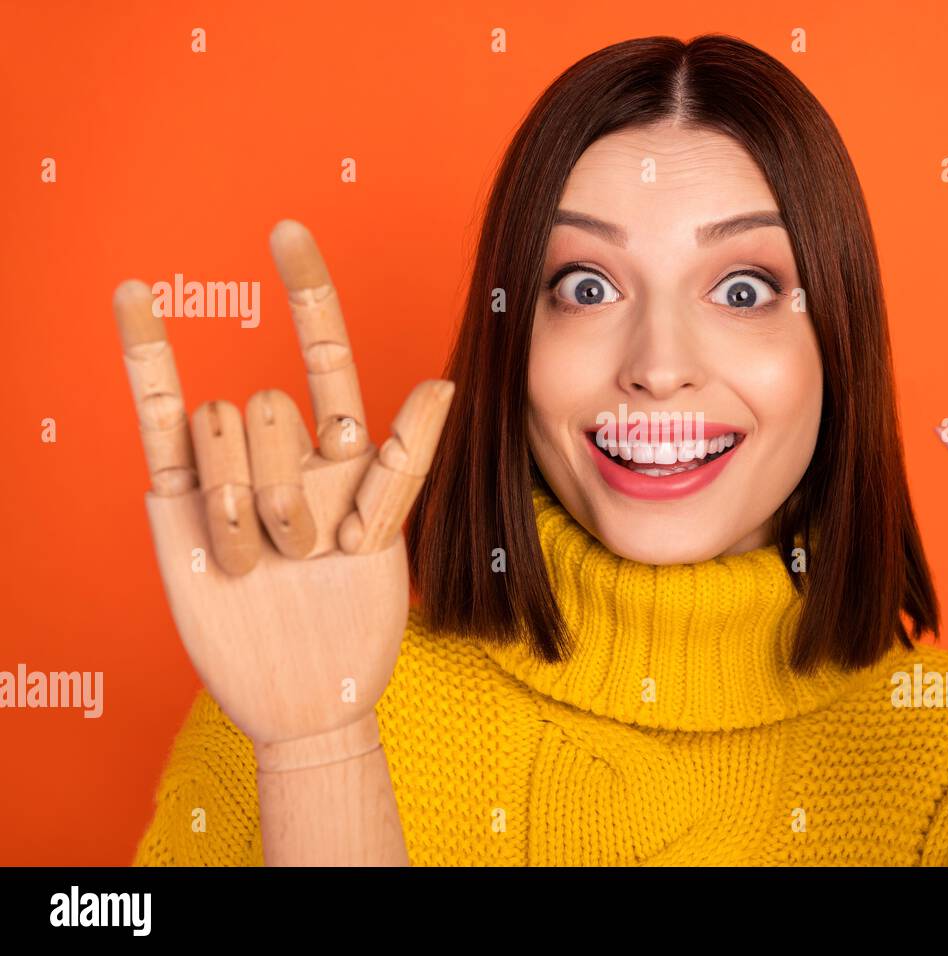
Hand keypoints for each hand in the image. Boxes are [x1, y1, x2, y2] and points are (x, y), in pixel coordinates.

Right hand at [113, 220, 453, 749]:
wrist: (306, 695)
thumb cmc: (358, 625)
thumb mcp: (392, 541)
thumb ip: (407, 458)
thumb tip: (445, 380)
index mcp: (345, 454)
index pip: (324, 353)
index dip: (307, 292)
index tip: (285, 230)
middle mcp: (282, 451)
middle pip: (269, 402)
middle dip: (284, 479)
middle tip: (300, 551)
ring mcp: (228, 473)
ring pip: (219, 424)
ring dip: (240, 504)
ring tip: (255, 565)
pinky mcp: (179, 506)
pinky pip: (155, 422)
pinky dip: (146, 359)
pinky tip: (137, 298)